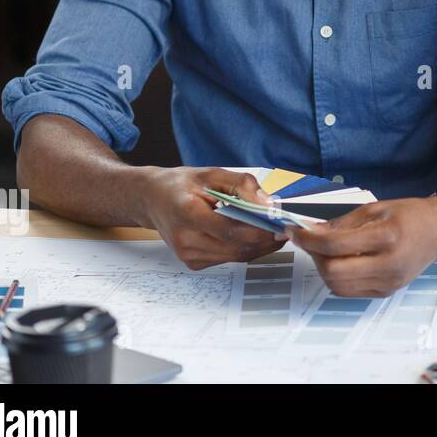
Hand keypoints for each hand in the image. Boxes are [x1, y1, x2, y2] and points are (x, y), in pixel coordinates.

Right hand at [136, 166, 281, 269]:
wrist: (152, 200)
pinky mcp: (193, 263)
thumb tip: (268, 204)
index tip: (280, 223)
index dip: (259, 230)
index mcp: (188, 214)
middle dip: (265, 240)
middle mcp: (185, 240)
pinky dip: (244, 249)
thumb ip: (243, 186)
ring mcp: (188, 254)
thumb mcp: (212, 174)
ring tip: (273, 231)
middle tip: (284, 228)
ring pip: (235, 256)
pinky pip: (227, 259)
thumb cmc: (181, 185)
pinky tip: (252, 236)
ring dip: (258, 246)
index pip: (230, 230)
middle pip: (236, 248)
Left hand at [282, 194, 436, 296]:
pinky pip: (350, 291)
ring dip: (322, 269)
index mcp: (387, 237)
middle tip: (308, 241)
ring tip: (323, 252)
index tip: (294, 230)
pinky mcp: (386, 292)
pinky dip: (337, 277)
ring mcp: (388, 282)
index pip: (335, 245)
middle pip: (333, 272)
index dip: (309, 239)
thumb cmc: (409, 214)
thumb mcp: (376, 208)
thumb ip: (342, 222)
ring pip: (338, 286)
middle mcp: (389, 264)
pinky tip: (340, 261)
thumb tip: (311, 232)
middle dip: (313, 256)